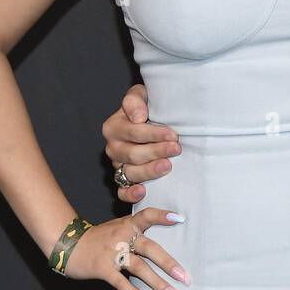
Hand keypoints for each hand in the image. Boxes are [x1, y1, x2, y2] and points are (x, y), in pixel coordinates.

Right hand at [62, 209, 188, 289]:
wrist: (68, 244)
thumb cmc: (99, 238)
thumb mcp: (117, 227)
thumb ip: (136, 231)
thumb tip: (161, 243)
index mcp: (127, 225)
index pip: (147, 216)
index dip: (162, 216)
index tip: (180, 219)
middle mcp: (122, 237)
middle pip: (150, 249)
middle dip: (169, 264)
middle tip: (185, 278)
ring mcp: (113, 253)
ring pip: (140, 268)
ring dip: (158, 283)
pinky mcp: (103, 269)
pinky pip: (122, 283)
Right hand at [103, 82, 179, 202]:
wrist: (151, 121)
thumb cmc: (147, 108)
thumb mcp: (140, 95)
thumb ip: (135, 100)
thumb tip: (138, 116)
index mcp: (114, 127)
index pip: (133, 132)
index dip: (153, 134)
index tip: (173, 134)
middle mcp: (113, 148)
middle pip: (133, 154)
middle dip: (156, 151)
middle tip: (176, 149)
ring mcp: (118, 165)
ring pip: (129, 173)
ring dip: (149, 171)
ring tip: (167, 166)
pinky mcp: (123, 181)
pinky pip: (122, 191)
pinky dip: (130, 194)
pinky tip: (142, 191)